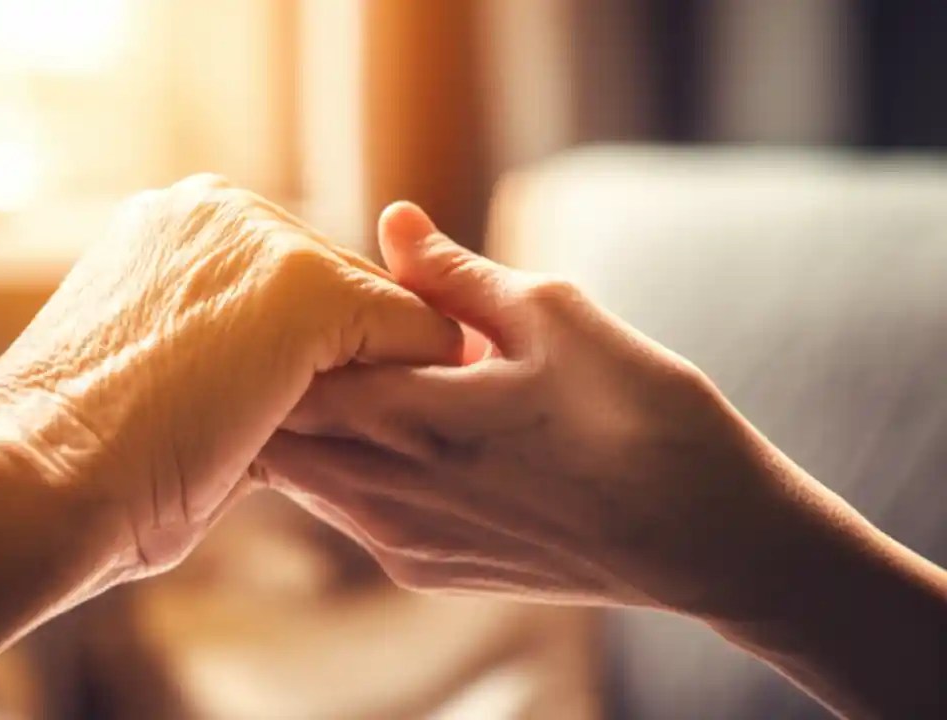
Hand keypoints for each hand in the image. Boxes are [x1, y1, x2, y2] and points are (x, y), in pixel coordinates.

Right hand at [0, 177, 460, 676]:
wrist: (35, 479)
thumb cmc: (82, 463)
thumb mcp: (156, 384)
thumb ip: (230, 363)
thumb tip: (310, 399)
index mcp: (173, 225)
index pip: (293, 282)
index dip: (318, 358)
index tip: (329, 416)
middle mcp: (218, 209)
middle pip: (343, 289)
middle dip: (357, 365)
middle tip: (369, 435)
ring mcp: (263, 239)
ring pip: (380, 313)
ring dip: (386, 380)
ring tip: (384, 444)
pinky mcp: (311, 289)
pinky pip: (418, 336)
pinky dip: (421, 390)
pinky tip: (397, 439)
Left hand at [262, 201, 794, 610]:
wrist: (706, 539)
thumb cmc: (641, 414)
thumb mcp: (555, 316)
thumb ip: (453, 274)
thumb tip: (392, 219)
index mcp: (409, 417)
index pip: (285, 377)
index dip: (276, 336)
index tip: (292, 300)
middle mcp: (386, 493)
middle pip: (276, 436)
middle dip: (275, 387)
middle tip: (302, 338)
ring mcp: (401, 542)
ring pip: (305, 479)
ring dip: (311, 429)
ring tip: (350, 379)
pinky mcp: (424, 572)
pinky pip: (349, 513)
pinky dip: (348, 469)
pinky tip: (397, 436)